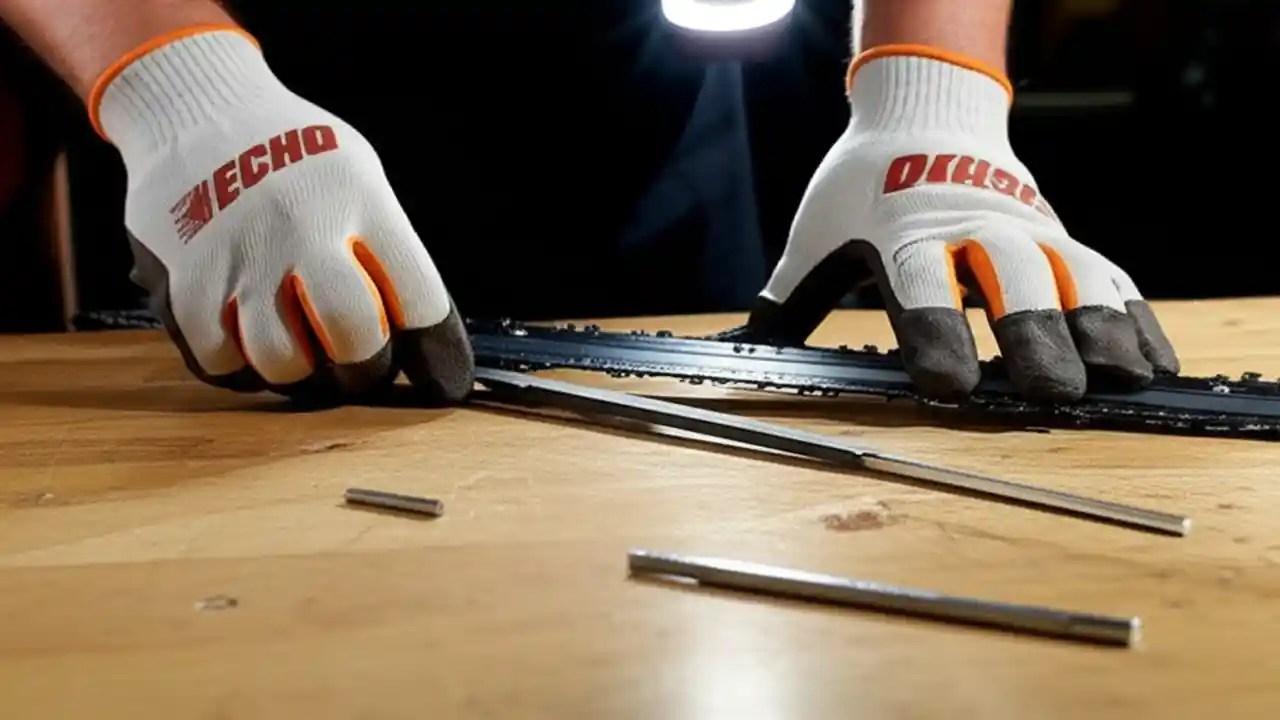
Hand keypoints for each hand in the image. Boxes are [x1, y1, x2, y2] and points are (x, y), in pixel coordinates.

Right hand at [95, 28, 472, 402]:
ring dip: (300, 371)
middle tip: (360, 364)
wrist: (192, 108)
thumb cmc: (293, 155)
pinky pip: (219, 360)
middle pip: (355, 337)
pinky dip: (238, 364)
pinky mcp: (186, 279)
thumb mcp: (359, 177)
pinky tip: (247, 338)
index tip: (444, 382)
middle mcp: (304, 228)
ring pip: (283, 362)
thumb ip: (386, 250)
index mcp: (362, 202)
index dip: (440, 356)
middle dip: (367, 370)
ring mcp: (242, 255)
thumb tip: (417, 336)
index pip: (420, 301)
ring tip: (301, 348)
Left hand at [732, 47, 1177, 402]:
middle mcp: (974, 227)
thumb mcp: (816, 234)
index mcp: (904, 232)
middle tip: (1051, 394)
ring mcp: (1027, 226)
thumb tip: (741, 353)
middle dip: (1033, 336)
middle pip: (1012, 279)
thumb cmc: (859, 187)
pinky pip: (1108, 272)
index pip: (922, 286)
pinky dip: (1135, 317)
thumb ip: (789, 298)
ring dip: (1100, 327)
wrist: (922, 114)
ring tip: (1122, 381)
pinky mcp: (1062, 230)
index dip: (936, 335)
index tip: (950, 386)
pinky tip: (1153, 365)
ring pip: (1075, 274)